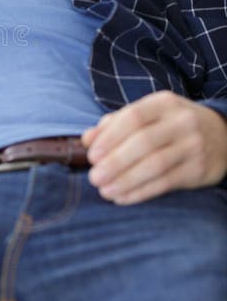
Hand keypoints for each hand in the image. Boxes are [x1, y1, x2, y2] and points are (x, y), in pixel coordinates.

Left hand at [81, 91, 226, 203]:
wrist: (221, 135)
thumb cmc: (171, 125)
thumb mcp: (148, 115)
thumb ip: (115, 124)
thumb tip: (86, 140)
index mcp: (163, 103)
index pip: (133, 117)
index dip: (109, 137)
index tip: (91, 155)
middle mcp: (181, 122)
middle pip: (143, 142)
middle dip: (115, 162)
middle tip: (95, 177)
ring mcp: (193, 146)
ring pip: (155, 165)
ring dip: (125, 180)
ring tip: (105, 191)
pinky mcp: (200, 169)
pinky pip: (166, 183)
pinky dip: (141, 192)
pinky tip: (123, 197)